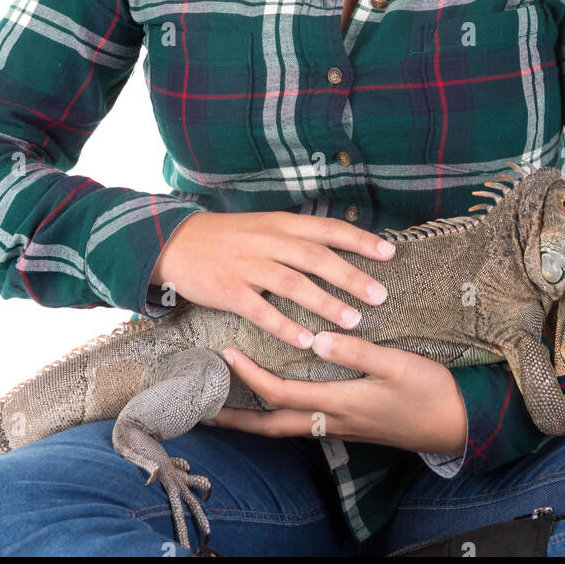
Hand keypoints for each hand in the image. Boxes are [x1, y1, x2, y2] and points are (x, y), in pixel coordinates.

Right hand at [151, 211, 395, 349]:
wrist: (174, 241)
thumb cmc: (227, 236)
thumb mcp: (263, 225)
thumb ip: (296, 237)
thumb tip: (337, 249)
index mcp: (280, 223)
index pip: (328, 228)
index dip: (360, 240)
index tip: (390, 252)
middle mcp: (268, 240)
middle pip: (317, 257)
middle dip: (352, 277)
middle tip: (380, 296)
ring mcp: (248, 265)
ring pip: (294, 283)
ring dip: (326, 303)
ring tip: (353, 321)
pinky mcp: (229, 290)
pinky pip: (261, 310)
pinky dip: (285, 325)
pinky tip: (306, 340)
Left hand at [204, 330, 467, 456]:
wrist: (458, 424)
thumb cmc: (429, 392)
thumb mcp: (396, 365)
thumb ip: (356, 352)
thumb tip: (316, 339)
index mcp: (339, 403)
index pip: (280, 393)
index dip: (249, 376)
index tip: (225, 354)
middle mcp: (332, 420)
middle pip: (272, 424)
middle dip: (236, 417)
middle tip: (204, 408)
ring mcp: (341, 425)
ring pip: (286, 427)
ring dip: (255, 417)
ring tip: (231, 405)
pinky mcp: (350, 423)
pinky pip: (303, 422)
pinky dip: (281, 413)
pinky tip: (279, 399)